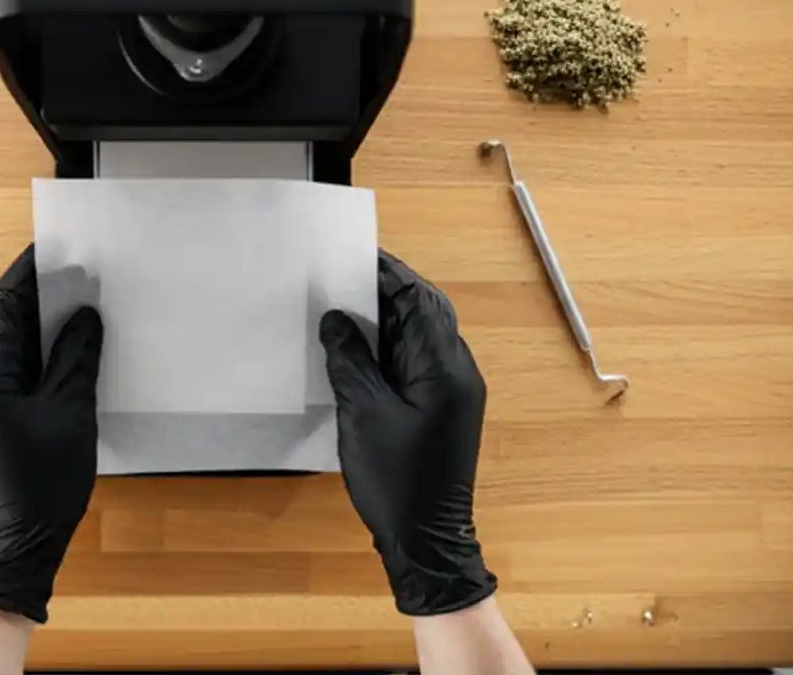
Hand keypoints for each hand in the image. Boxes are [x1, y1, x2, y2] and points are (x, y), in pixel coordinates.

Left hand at [0, 245, 103, 623]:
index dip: (28, 274)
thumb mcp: (70, 413)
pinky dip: (27, 349)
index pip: (5, 306)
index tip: (53, 247)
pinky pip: (2, 368)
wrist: (13, 546)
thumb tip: (84, 316)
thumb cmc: (41, 482)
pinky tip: (55, 349)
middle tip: (65, 270)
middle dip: (27, 291)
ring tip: (65, 301)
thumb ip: (77, 359)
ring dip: (28, 320)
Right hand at [319, 250, 496, 615]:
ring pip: (420, 336)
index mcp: (445, 367)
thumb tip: (335, 319)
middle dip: (386, 291)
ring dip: (385, 319)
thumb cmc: (398, 480)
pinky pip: (415, 361)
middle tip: (342, 275)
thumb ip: (350, 360)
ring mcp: (452, 390)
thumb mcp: (363, 413)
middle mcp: (457, 372)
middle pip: (424, 312)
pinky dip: (388, 347)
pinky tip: (356, 348)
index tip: (355, 253)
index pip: (419, 301)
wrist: (427, 540)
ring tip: (342, 304)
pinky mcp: (440, 407)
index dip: (389, 273)